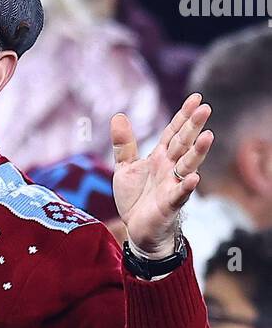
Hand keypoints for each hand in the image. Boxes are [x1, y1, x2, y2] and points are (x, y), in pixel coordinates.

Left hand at [110, 94, 212, 255]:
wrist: (138, 230)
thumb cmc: (136, 198)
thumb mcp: (125, 167)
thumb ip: (124, 144)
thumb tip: (118, 115)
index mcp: (160, 157)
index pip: (174, 132)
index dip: (184, 115)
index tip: (196, 98)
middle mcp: (170, 168)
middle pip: (184, 143)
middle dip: (193, 126)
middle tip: (205, 108)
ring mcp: (172, 185)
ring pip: (188, 165)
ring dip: (198, 151)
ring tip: (208, 136)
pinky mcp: (169, 204)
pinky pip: (180, 194)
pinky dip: (187, 186)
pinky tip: (194, 177)